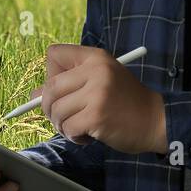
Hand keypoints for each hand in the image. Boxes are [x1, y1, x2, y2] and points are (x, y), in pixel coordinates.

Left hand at [32, 44, 167, 154]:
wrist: (156, 120)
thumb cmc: (125, 103)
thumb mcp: (100, 82)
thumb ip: (70, 84)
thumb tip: (33, 95)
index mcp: (96, 57)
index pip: (54, 54)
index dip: (51, 75)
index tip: (63, 89)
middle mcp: (96, 70)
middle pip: (50, 87)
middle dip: (49, 108)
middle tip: (63, 118)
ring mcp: (96, 93)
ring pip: (56, 111)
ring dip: (62, 126)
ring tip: (80, 128)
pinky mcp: (96, 116)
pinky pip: (68, 128)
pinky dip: (73, 136)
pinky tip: (87, 136)